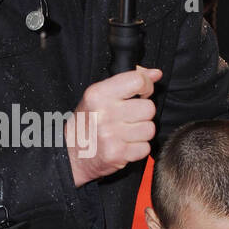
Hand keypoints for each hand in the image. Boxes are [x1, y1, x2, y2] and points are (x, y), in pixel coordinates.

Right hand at [67, 65, 161, 186]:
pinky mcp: (117, 154)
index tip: (140, 93)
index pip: (138, 81)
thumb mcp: (101, 95)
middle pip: (148, 108)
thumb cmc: (88, 122)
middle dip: (143, 114)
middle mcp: (104, 113)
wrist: (72, 154)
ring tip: (126, 132)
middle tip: (130, 118)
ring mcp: (110, 135)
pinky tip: (125, 145)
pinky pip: (145, 148)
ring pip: (149, 129)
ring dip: (141, 132)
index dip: (146, 87)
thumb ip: (128, 80)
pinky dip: (138, 148)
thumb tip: (156, 74)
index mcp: (99, 94)